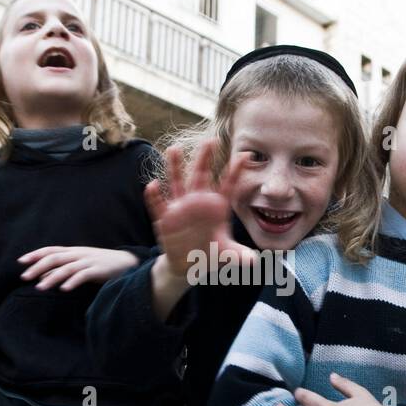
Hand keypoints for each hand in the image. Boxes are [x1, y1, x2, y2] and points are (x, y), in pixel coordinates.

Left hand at [18, 246, 139, 290]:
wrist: (128, 262)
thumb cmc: (101, 265)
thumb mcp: (80, 265)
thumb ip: (62, 270)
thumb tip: (40, 278)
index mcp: (73, 251)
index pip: (51, 250)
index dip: (35, 254)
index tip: (21, 262)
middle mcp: (79, 254)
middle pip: (54, 257)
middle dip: (38, 267)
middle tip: (24, 277)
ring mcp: (89, 261)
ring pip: (66, 267)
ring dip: (52, 277)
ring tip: (40, 287)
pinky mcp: (99, 270)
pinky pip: (83, 275)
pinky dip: (73, 282)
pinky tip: (65, 289)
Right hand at [145, 141, 254, 279]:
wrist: (188, 264)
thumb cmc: (209, 252)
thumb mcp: (226, 255)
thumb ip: (239, 255)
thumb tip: (253, 262)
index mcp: (217, 208)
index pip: (228, 186)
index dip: (236, 171)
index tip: (246, 155)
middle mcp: (198, 202)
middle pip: (201, 177)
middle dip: (204, 159)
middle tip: (210, 141)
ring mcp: (181, 208)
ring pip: (177, 183)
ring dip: (175, 167)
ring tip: (174, 149)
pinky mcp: (165, 218)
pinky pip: (159, 204)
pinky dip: (154, 195)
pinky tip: (152, 185)